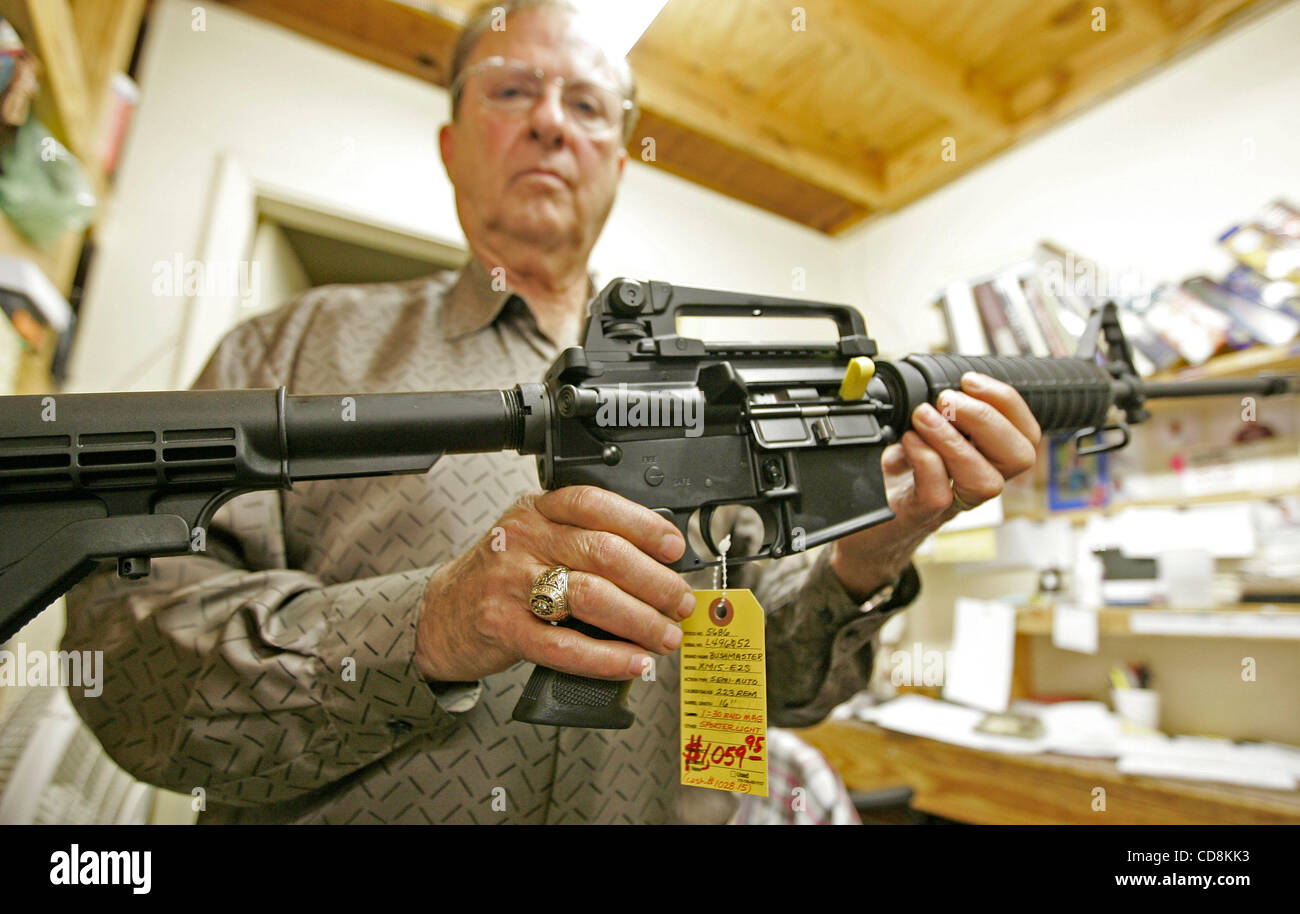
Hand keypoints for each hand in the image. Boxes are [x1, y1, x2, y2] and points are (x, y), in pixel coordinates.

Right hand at [414, 486, 695, 682]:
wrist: (441, 615)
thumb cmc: (501, 577)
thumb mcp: (535, 540)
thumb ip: (581, 541)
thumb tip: (656, 566)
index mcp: (538, 510)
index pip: (597, 504)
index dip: (643, 525)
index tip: (675, 549)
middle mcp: (524, 539)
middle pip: (604, 553)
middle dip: (654, 581)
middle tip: (679, 603)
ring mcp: (511, 583)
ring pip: (591, 596)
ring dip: (639, 620)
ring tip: (665, 636)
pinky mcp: (503, 626)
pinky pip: (565, 644)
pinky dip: (606, 657)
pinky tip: (631, 662)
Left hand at [830, 372, 1041, 599]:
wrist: (866, 524)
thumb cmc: (896, 478)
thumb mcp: (919, 436)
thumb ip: (933, 413)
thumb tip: (931, 382)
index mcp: (985, 457)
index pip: (1025, 433)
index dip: (1007, 402)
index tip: (970, 381)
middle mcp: (977, 481)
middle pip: (1019, 456)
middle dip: (987, 418)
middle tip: (948, 401)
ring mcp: (953, 501)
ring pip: (986, 480)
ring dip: (954, 440)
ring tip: (922, 416)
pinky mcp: (922, 513)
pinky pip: (939, 491)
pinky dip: (925, 459)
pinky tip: (907, 442)